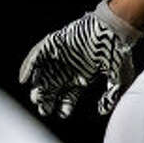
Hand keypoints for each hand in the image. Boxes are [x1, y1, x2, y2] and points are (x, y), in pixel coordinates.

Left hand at [18, 0, 141, 118]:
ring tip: (37, 98)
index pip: (68, 96)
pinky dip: (29, 67)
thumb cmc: (118, 52)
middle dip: (47, 100)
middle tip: (44, 110)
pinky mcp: (53, 44)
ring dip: (38, 87)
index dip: (63, 106)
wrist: (114, 28)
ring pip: (43, 75)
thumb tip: (102, 111)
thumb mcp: (119, 79)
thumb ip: (111, 96)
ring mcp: (60, 56)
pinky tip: (24, 79)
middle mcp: (69, 68)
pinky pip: (36, 57)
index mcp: (82, 77)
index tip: (61, 114)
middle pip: (52, 88)